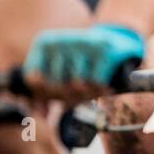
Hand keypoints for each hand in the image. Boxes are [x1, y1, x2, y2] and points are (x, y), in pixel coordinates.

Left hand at [23, 23, 144, 102]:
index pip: (34, 79)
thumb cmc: (83, 62)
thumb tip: (41, 114)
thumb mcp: (61, 74)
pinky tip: (105, 86)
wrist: (119, 40)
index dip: (44, 94)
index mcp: (44, 42)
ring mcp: (83, 41)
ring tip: (92, 89)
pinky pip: (96, 81)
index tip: (55, 94)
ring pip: (76, 84)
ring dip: (86, 93)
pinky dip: (101, 88)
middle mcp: (62, 39)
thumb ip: (45, 94)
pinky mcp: (104, 47)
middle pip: (55, 84)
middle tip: (78, 93)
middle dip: (68, 95)